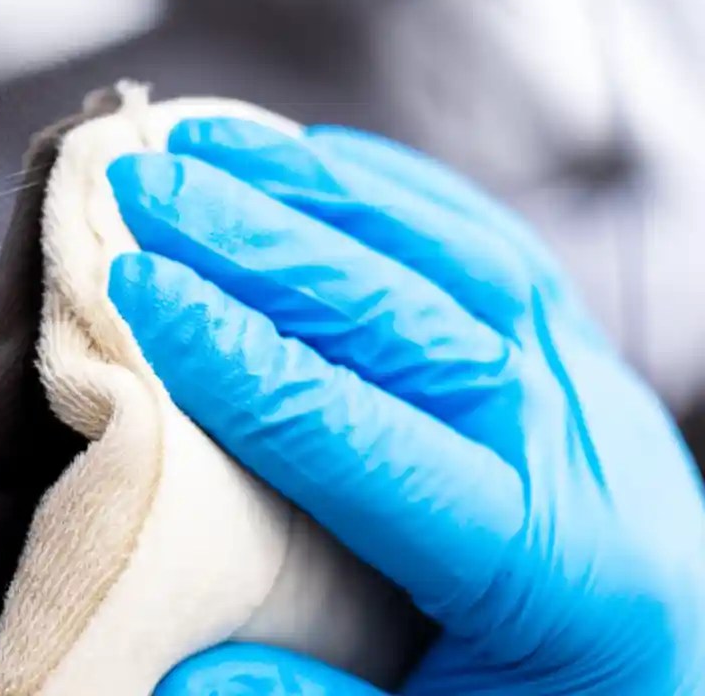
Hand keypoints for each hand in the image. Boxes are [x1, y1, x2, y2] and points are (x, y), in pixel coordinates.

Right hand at [104, 118, 704, 693]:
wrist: (680, 683)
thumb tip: (186, 667)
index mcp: (552, 568)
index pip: (362, 434)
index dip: (238, 358)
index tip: (137, 292)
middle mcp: (578, 449)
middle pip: (402, 315)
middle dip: (257, 240)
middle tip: (144, 188)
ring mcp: (584, 385)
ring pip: (447, 250)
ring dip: (314, 188)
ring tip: (203, 146)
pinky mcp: (573, 353)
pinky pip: (487, 241)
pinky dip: (392, 188)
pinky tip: (312, 158)